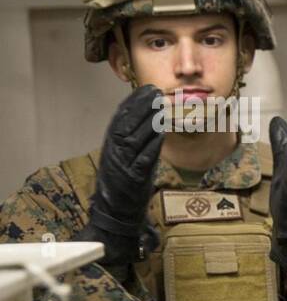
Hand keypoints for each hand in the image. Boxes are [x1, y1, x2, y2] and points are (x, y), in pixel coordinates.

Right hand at [78, 85, 163, 266]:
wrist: (116, 211)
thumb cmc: (125, 182)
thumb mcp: (128, 155)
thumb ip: (136, 138)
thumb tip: (152, 118)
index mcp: (111, 145)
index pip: (120, 118)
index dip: (133, 103)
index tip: (146, 89)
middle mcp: (113, 152)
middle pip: (126, 124)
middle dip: (140, 106)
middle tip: (155, 92)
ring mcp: (122, 165)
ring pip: (133, 138)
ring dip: (147, 121)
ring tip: (160, 107)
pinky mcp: (132, 178)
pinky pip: (143, 159)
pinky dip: (152, 145)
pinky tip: (162, 134)